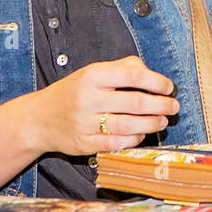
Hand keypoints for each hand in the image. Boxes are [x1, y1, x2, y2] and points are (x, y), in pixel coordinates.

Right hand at [28, 56, 178, 156]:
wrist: (38, 119)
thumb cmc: (74, 92)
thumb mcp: (93, 72)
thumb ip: (123, 68)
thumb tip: (152, 73)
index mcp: (92, 76)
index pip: (133, 75)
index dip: (157, 81)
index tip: (169, 87)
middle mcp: (88, 98)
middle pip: (135, 102)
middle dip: (161, 105)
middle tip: (173, 106)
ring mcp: (85, 123)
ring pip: (128, 124)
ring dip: (152, 123)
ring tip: (163, 121)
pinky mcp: (84, 143)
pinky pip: (117, 143)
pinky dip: (134, 139)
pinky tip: (142, 134)